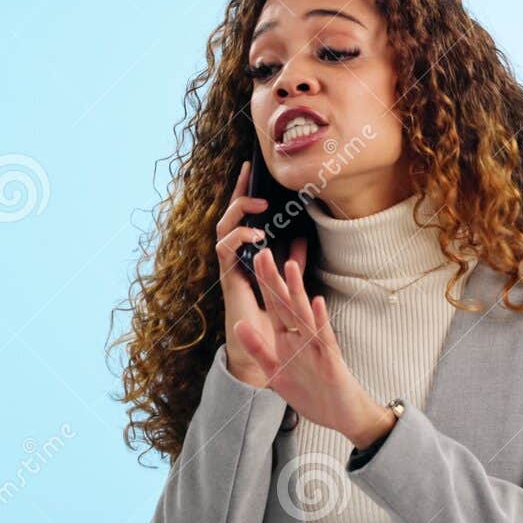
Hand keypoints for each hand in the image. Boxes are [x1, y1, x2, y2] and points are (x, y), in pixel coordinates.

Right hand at [214, 160, 288, 387]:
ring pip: (222, 231)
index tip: (250, 168)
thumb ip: (292, 261)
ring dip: (238, 215)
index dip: (244, 193)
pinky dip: (239, 239)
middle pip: (228, 218)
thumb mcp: (287, 283)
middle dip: (237, 194)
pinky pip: (225, 252)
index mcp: (246, 256)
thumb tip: (300, 239)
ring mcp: (228, 268)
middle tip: (249, 174)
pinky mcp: (228, 281)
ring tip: (257, 206)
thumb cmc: (272, 320)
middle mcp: (233, 259)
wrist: (264, 354)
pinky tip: (256, 235)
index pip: (243, 218)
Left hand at [233, 245, 392, 446]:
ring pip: (304, 314)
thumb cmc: (313, 393)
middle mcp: (302, 337)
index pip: (273, 306)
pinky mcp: (330, 359)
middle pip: (286, 304)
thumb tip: (240, 324)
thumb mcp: (276, 371)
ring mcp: (316, 346)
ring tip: (289, 265)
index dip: (262, 284)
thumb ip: (259, 348)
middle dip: (273, 279)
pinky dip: (319, 321)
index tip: (252, 259)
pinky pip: (323, 337)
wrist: (343, 415)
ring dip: (297, 291)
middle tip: (262, 251)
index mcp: (287, 340)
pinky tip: (317, 303)